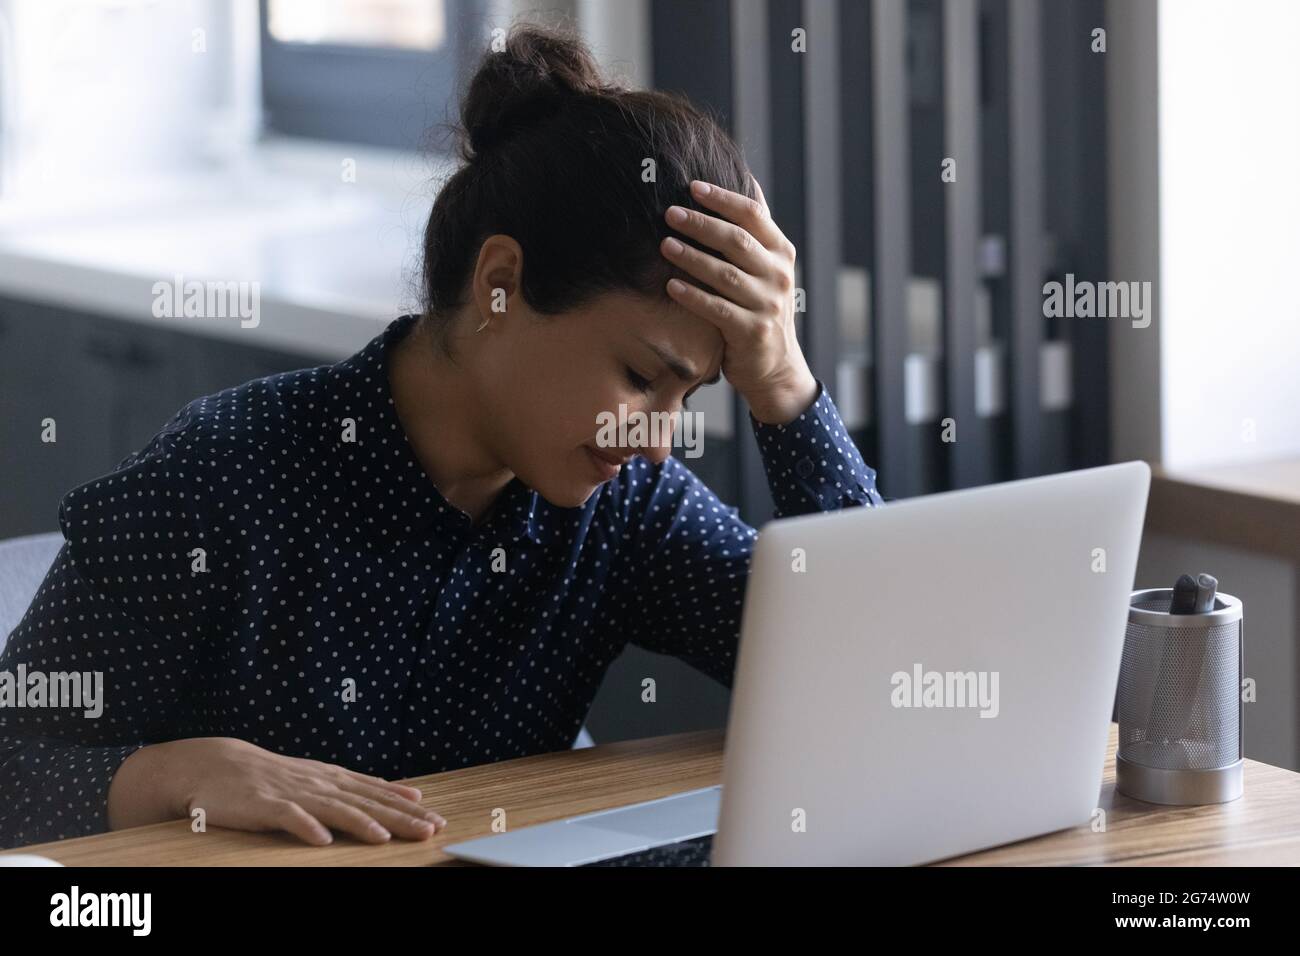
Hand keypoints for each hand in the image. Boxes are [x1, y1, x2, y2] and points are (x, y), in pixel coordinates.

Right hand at [108, 737, 445, 845]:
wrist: (215, 764)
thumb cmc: (272, 777)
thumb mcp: (321, 778)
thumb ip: (361, 787)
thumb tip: (406, 794)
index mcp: (333, 779)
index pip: (378, 794)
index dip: (407, 809)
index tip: (436, 820)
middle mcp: (319, 784)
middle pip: (365, 802)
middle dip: (398, 818)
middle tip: (427, 830)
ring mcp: (293, 793)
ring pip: (333, 808)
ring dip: (359, 823)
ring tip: (383, 838)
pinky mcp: (264, 805)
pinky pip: (287, 817)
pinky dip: (305, 826)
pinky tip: (321, 839)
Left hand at [660, 176, 817, 423]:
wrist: (775, 366)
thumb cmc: (760, 308)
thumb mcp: (767, 268)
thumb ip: (756, 231)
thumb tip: (747, 181)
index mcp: (781, 253)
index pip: (754, 215)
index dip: (723, 198)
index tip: (693, 186)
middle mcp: (778, 275)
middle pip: (737, 241)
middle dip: (701, 224)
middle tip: (670, 213)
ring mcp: (768, 305)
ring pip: (725, 274)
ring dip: (692, 257)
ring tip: (665, 244)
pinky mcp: (752, 332)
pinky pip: (717, 309)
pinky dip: (693, 296)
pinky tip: (670, 285)